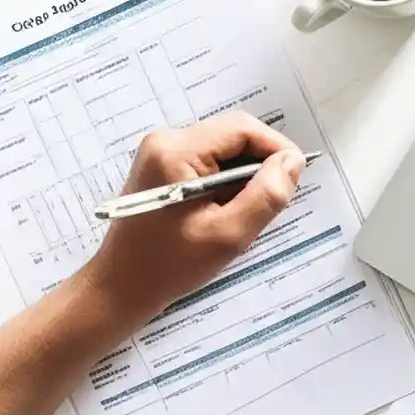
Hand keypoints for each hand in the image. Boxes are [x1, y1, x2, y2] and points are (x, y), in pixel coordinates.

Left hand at [80, 112, 305, 328]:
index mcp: (176, 151)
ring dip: (244, 174)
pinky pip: (209, 159)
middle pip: (233, 134)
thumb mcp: (228, 234)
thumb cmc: (171, 265)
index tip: (294, 179)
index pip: (242, 128)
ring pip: (224, 148)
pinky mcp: (162, 164)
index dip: (276, 148)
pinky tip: (225, 209)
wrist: (120, 286)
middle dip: (260, 163)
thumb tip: (294, 161)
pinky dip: (227, 180)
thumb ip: (266, 194)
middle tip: (270, 202)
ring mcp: (161, 151)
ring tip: (245, 210)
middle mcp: (166, 140)